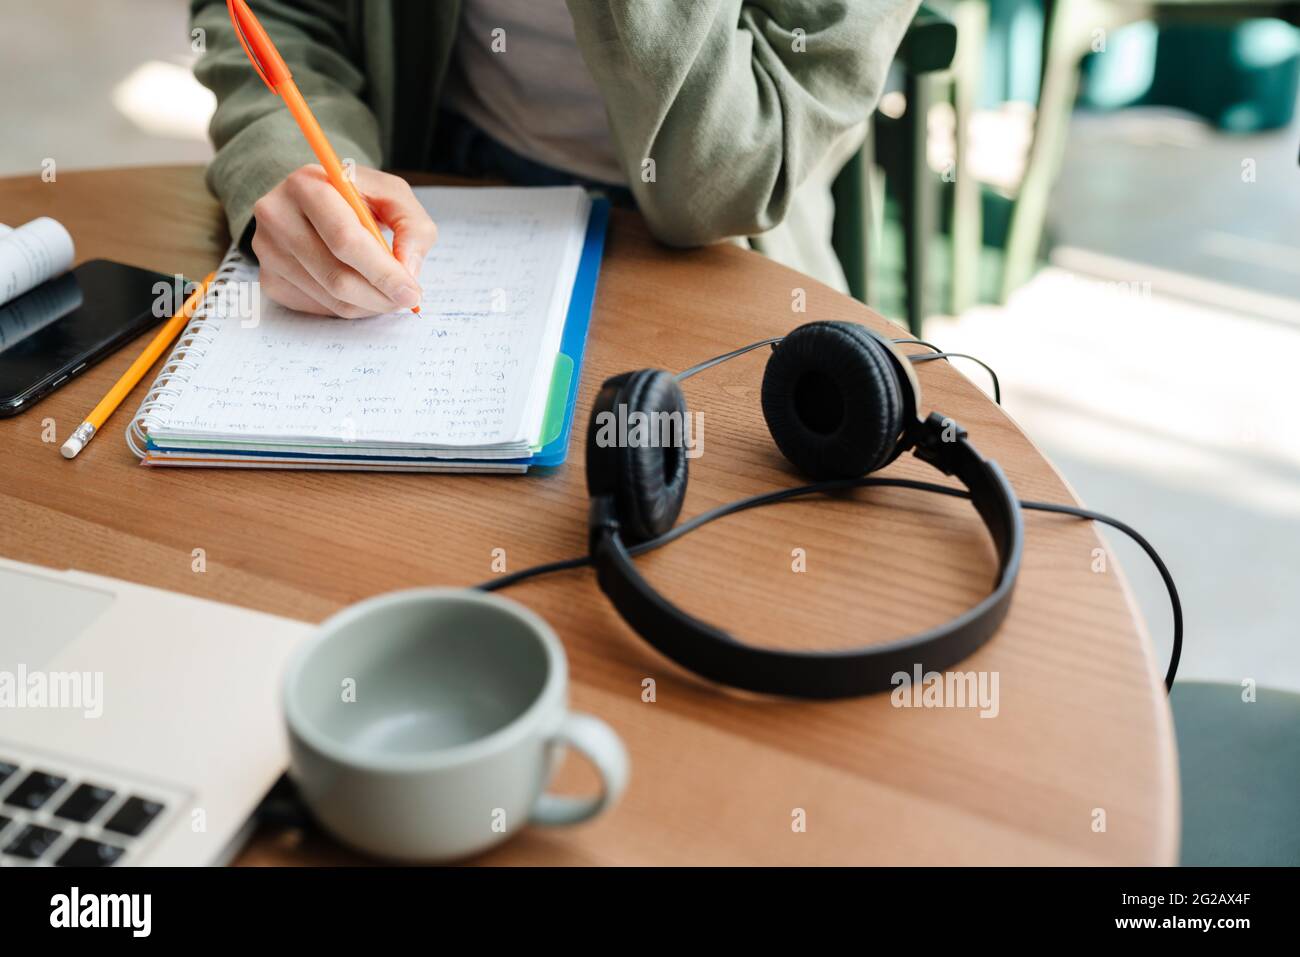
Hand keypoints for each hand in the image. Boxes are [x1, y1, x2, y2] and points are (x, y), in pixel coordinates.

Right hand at [251, 165, 435, 317]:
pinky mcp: (269, 278)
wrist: (311, 201)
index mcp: (307, 185)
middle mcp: (277, 216)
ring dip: (368, 304)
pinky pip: (318, 307)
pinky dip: (349, 306)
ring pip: (330, 298)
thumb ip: (412, 227)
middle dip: (380, 295)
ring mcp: (267, 250)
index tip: (411, 291)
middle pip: (335, 276)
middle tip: (406, 300)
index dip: (382, 272)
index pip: (344, 239)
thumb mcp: (392, 195)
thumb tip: (408, 271)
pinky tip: (359, 289)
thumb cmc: (356, 197)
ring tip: (386, 292)